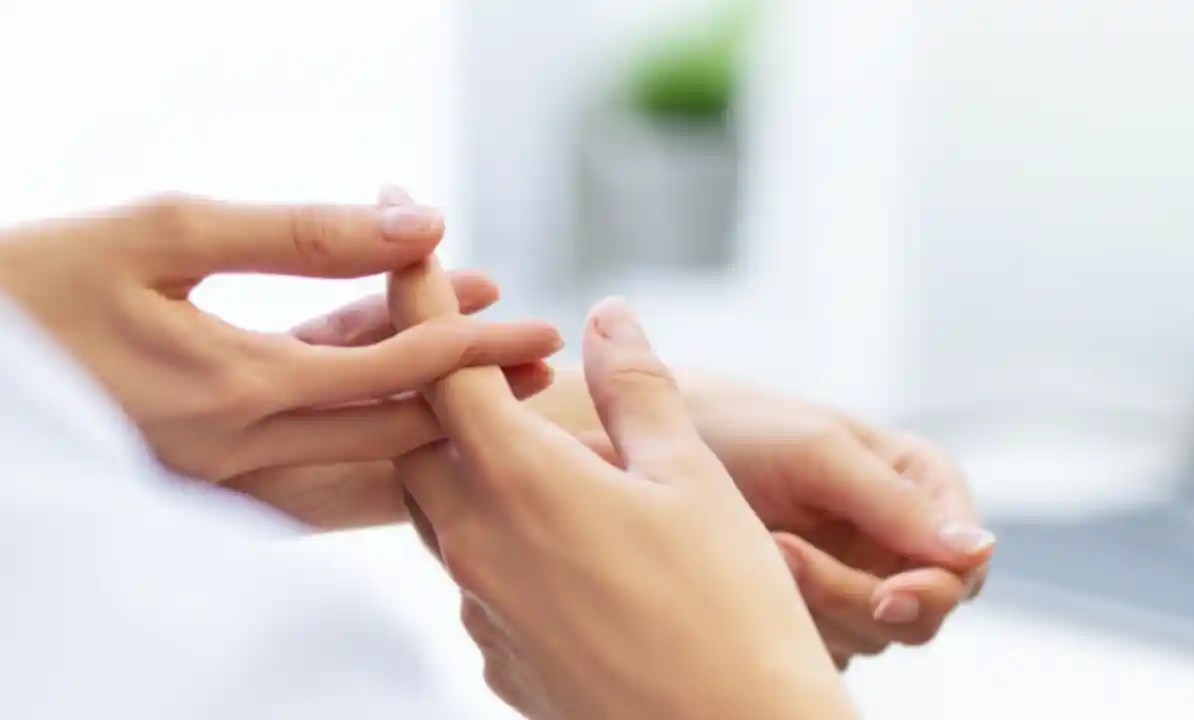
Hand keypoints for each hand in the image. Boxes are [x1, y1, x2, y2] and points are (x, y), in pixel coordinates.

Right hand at [0, 193, 561, 480]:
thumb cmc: (38, 284)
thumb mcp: (166, 230)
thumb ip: (299, 232)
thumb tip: (419, 220)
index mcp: (235, 393)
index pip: (391, 376)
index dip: (470, 347)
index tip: (536, 326)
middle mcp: (238, 454)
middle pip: (393, 432)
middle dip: (472, 398)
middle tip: (542, 367)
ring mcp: (221, 477)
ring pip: (356, 455)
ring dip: (427, 417)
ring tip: (494, 380)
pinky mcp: (205, 473)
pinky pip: (307, 454)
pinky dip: (359, 416)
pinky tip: (390, 365)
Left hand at [393, 260, 855, 719]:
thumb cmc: (728, 608)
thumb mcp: (692, 477)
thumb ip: (637, 387)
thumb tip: (607, 315)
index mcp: (518, 483)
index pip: (440, 362)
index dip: (418, 293)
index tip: (399, 232)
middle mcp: (474, 546)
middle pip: (421, 439)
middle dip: (441, 389)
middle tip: (490, 361)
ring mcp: (479, 611)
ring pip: (442, 511)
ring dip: (469, 467)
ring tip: (535, 453)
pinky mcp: (499, 661)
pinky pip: (474, 579)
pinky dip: (498, 540)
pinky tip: (565, 548)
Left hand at [680, 379, 991, 663]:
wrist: (649, 447)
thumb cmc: (739, 428)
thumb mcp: (817, 451)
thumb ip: (894, 501)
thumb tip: (978, 549)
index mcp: (919, 483)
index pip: (964, 560)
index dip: (934, 585)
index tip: (884, 595)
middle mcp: (897, 534)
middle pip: (922, 610)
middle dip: (855, 595)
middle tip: (787, 558)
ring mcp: (856, 576)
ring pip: (872, 635)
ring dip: (812, 605)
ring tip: (757, 548)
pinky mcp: (813, 609)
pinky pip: (825, 648)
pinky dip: (790, 626)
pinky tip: (751, 582)